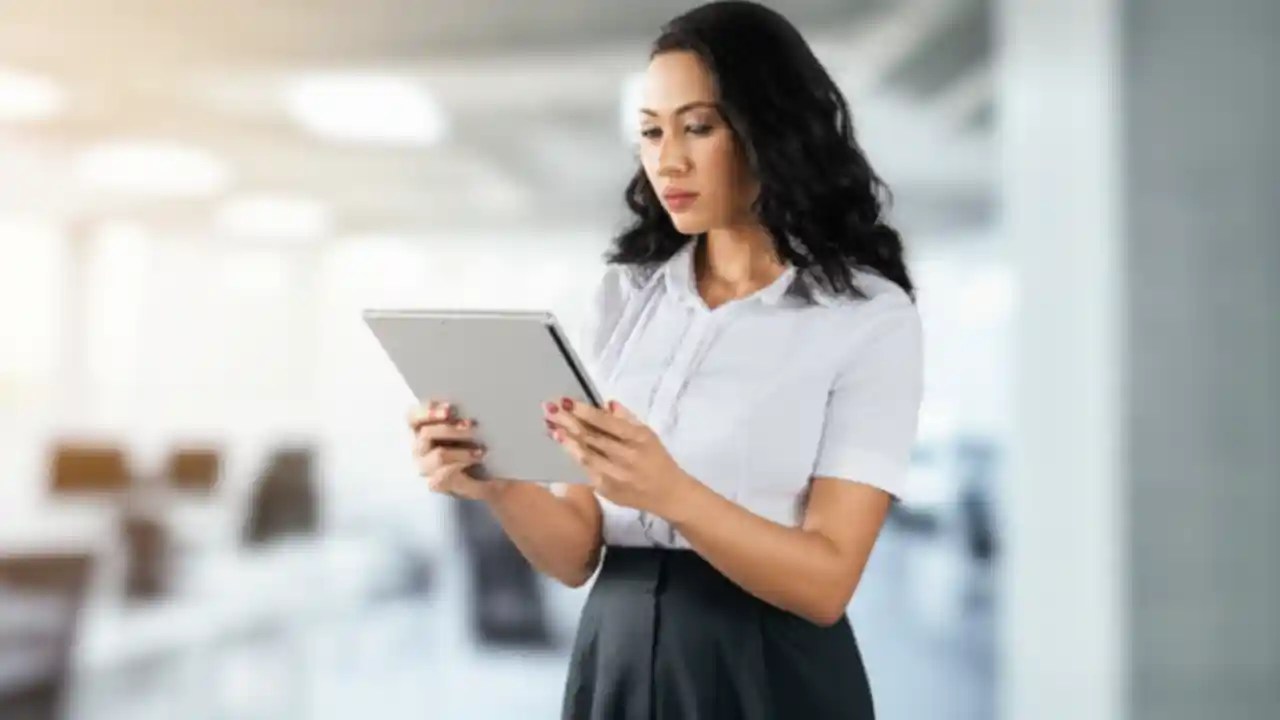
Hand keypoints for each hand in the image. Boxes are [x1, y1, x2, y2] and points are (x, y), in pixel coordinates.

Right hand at [407, 399, 508, 501]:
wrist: (487, 475)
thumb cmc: (473, 443)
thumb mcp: (466, 426)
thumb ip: (459, 415)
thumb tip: (468, 403)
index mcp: (420, 428)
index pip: (412, 416)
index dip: (427, 411)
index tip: (449, 410)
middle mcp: (418, 447)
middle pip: (426, 434)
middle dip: (451, 429)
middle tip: (472, 426)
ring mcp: (424, 467)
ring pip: (439, 455)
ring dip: (462, 450)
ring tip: (481, 450)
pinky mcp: (435, 483)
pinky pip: (445, 475)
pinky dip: (464, 464)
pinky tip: (478, 460)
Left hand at [543, 397, 695, 518]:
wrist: (668, 494)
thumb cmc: (657, 459)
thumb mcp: (648, 434)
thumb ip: (626, 419)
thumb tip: (606, 404)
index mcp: (638, 439)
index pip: (606, 423)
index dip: (585, 412)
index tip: (566, 401)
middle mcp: (626, 457)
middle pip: (591, 438)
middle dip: (568, 422)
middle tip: (549, 410)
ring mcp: (615, 476)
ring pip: (585, 455)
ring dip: (566, 440)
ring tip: (550, 427)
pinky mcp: (607, 490)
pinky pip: (586, 471)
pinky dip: (573, 457)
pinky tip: (563, 446)